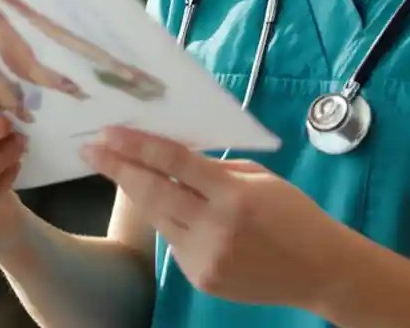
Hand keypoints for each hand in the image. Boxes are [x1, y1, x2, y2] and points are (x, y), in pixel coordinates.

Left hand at [80, 127, 346, 310]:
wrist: (319, 269)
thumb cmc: (295, 214)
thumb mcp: (261, 178)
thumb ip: (217, 168)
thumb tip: (175, 155)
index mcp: (234, 194)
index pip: (175, 162)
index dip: (138, 145)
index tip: (109, 132)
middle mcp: (214, 227)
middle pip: (153, 192)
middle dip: (118, 168)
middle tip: (90, 149)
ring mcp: (204, 257)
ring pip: (158, 218)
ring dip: (136, 192)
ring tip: (116, 170)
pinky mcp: (200, 277)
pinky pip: (173, 241)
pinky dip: (168, 221)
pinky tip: (168, 207)